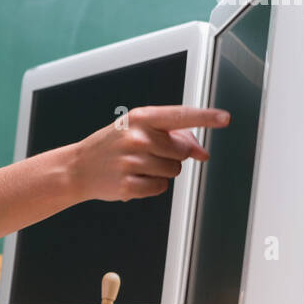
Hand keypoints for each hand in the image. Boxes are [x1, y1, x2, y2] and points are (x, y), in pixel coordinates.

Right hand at [69, 106, 229, 201]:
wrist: (79, 167)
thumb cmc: (113, 145)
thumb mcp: (139, 130)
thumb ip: (174, 135)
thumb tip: (202, 152)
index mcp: (140, 118)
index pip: (179, 115)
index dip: (205, 117)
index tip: (225, 118)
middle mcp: (136, 137)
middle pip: (182, 150)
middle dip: (173, 154)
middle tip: (149, 153)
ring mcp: (131, 162)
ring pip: (174, 171)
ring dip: (163, 171)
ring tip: (139, 166)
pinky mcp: (128, 185)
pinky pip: (161, 188)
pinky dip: (152, 186)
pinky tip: (134, 178)